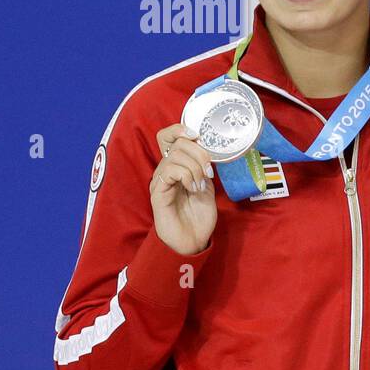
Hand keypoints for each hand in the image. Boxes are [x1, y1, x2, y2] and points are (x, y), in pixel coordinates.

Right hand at [150, 123, 217, 256]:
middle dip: (199, 153)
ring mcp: (160, 180)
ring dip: (195, 168)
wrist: (192, 240)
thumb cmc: (199, 215)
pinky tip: (193, 189)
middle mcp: (165, 170)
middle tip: (208, 172)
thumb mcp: (208, 186)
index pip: (168, 137)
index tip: (197, 134)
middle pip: (177, 143)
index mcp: (177, 166)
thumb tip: (211, 151)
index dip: (180, 129)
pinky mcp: (158, 192)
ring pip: (175, 157)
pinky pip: (170, 171)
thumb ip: (205, 168)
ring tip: (200, 185)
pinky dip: (187, 176)